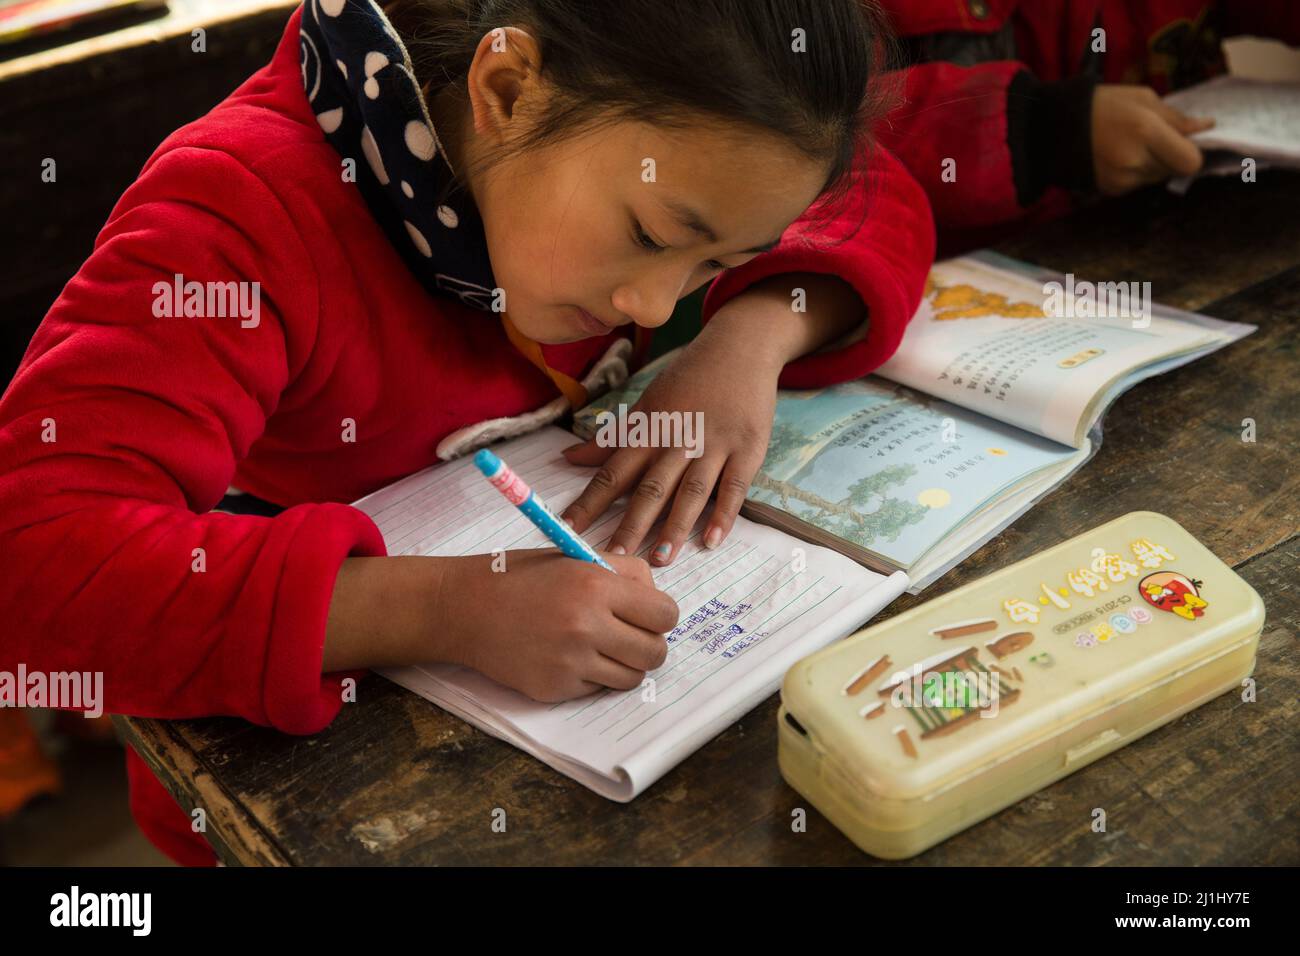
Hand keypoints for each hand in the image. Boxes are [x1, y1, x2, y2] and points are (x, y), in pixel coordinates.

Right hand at [438, 549, 678, 702]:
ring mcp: (571, 662)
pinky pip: (597, 690)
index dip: (660, 616)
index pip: (665, 614)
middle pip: (655, 652)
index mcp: (596, 586)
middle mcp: (587, 626)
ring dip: (624, 664)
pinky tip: (568, 656)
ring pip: (632, 678)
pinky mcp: (556, 688)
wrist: (465, 609)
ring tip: (599, 646)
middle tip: (629, 635)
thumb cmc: (522, 578)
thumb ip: (623, 573)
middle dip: (649, 644)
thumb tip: (657, 599)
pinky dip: (591, 676)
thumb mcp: (574, 558)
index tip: (649, 616)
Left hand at [560, 328, 779, 565]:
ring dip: (675, 526)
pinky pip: (734, 487)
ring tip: (660, 558)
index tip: (569, 530)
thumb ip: (611, 439)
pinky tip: (711, 541)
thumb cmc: (687, 380)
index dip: (590, 503)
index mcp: (649, 430)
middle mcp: (678, 439)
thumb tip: (568, 458)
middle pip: (650, 487)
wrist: (739, 347)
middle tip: (614, 557)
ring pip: (691, 491)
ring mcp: (714, 445)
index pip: (613, 473)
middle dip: (630, 524)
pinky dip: (723, 514)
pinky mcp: (747, 449)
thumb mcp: (646, 404)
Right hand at [1092, 84, 1214, 194]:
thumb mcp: (1142, 99)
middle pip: (1174, 170)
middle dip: (1171, 156)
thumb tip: (1205, 127)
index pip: (1190, 161)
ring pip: (1156, 178)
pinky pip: (1137, 184)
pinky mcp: (1110, 190)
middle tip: (1154, 140)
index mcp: (1146, 131)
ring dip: (1152, 164)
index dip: (1192, 153)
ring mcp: (1121, 179)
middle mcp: (1135, 160)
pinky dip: (1134, 172)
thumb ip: (1175, 117)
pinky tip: (1117, 157)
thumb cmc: (1102, 105)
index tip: (1185, 142)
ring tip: (1130, 146)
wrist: (1055, 127)